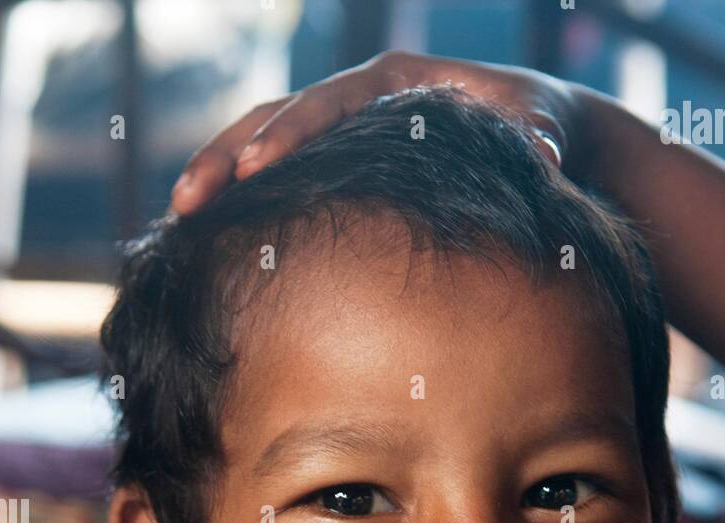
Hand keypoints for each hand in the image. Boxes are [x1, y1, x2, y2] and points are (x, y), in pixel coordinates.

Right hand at [171, 51, 586, 213]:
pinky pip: (281, 177)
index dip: (287, 134)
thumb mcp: (538, 128)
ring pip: (263, 144)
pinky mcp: (336, 163)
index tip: (253, 167)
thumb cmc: (535, 128)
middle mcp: (355, 100)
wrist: (536, 131)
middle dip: (225, 156)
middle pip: (272, 119)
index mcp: (391, 83)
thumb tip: (545, 151)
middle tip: (186, 201)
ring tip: (179, 217)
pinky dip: (246, 202)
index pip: (324, 104)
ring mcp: (340, 132)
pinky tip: (211, 238)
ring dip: (220, 177)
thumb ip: (535, 138)